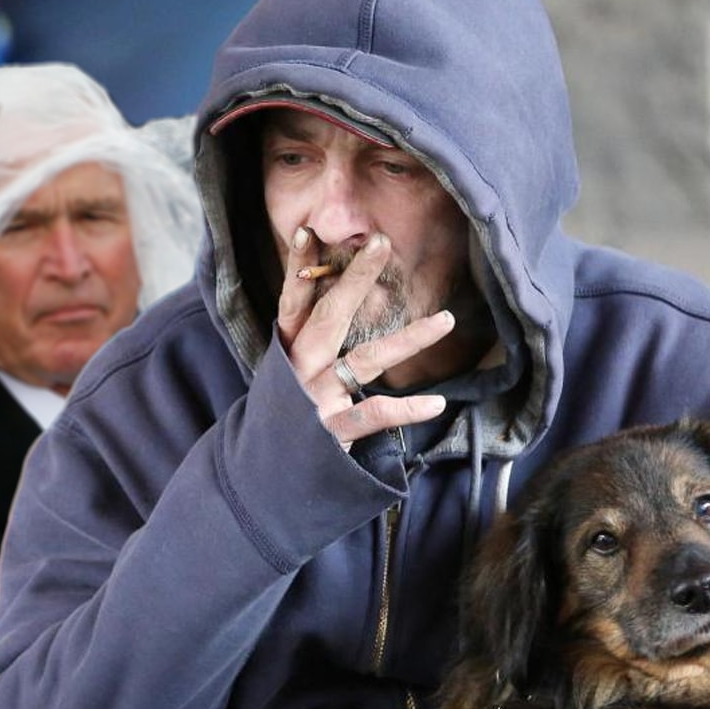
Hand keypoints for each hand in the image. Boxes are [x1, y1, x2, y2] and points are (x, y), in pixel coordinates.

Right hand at [277, 228, 453, 449]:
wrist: (262, 476)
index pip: (293, 303)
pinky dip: (407, 410)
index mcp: (287, 352)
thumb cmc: (286, 414)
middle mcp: (298, 370)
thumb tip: (335, 291)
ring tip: (447, 320)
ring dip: (409, 339)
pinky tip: (437, 404)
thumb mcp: (290, 373)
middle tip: (381, 243)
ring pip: (365, 360)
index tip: (310, 232)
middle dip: (355, 278)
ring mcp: (315, 400)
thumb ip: (308, 338)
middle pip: (329, 317)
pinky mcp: (332, 432)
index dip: (300, 269)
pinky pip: (374, 415)